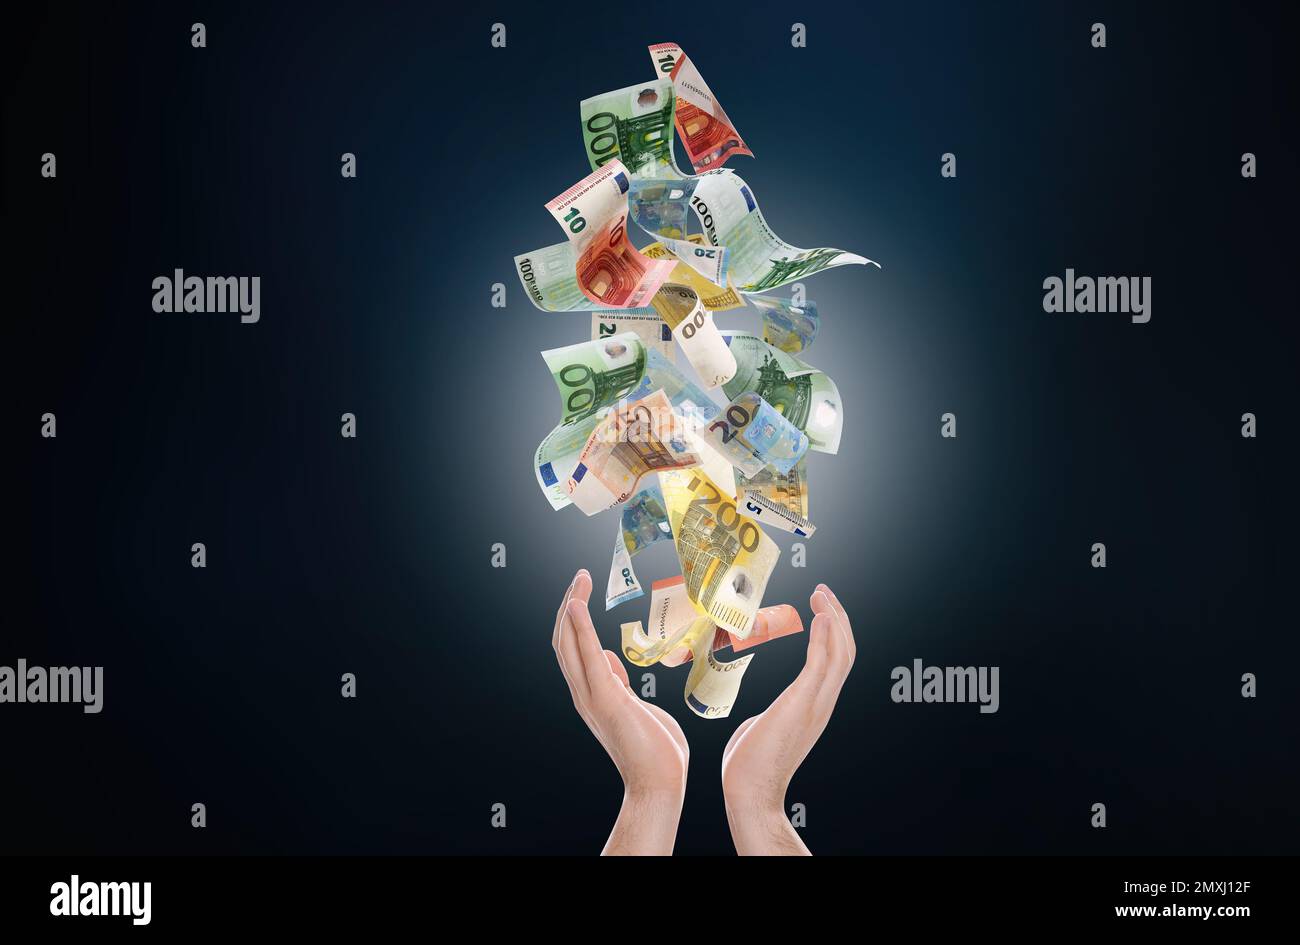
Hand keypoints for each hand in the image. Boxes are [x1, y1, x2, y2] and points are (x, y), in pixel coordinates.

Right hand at [552, 569, 688, 854]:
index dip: (574, 618)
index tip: (582, 590)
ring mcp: (592, 696)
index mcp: (594, 692)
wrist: (659, 783)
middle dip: (570, 605)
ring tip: (579, 581)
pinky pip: (587, 656)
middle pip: (565, 641)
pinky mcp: (606, 699)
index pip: (573, 648)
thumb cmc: (656, 750)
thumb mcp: (635, 706)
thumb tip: (609, 661)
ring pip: (569, 644)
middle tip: (580, 576)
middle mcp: (585, 692)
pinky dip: (580, 629)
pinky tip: (578, 605)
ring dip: (572, 608)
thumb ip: (619, 684)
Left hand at [720, 584, 854, 855]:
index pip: (835, 661)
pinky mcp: (802, 704)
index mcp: (813, 706)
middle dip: (837, 617)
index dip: (832, 632)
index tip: (821, 607)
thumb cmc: (749, 765)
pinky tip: (820, 617)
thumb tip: (758, 716)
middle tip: (823, 592)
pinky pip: (822, 664)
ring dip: (833, 619)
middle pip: (845, 651)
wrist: (749, 790)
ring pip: (840, 653)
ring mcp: (816, 704)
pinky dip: (825, 637)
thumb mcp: (763, 728)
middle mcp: (822, 703)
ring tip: (822, 595)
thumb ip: (768, 716)